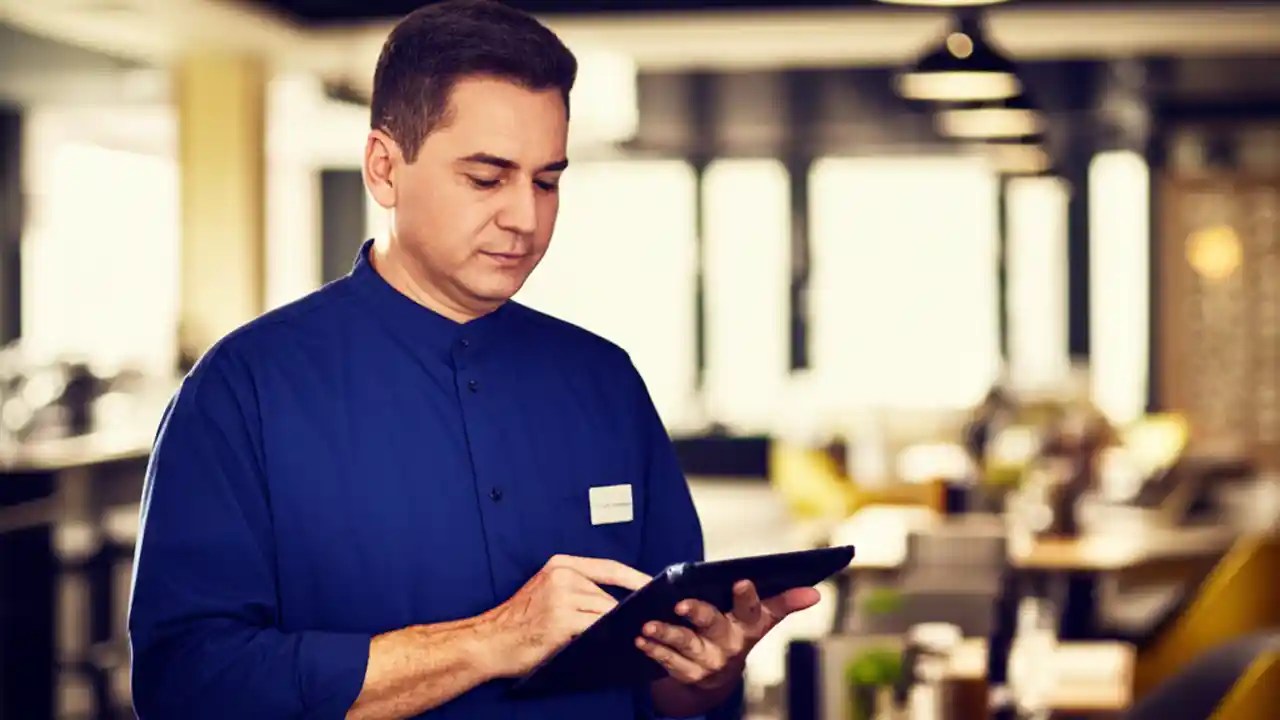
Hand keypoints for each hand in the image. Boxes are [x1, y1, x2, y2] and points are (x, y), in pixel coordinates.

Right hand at [480, 554, 649, 677]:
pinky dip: (603, 636)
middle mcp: (563, 575)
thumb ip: (579, 589)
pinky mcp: (562, 620)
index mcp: (561, 565)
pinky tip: (602, 643)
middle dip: (623, 612)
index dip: (636, 578)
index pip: (610, 567)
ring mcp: (562, 597)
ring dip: (612, 626)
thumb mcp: (548, 591)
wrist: (491, 640)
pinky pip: (595, 628)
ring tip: (614, 636)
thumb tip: (617, 601)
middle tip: (634, 624)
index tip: (654, 587)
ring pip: (605, 612)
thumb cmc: (519, 620)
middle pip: (610, 595)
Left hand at [636, 580, 819, 689]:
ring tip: (649, 625)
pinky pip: (669, 661)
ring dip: (667, 634)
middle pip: (715, 625)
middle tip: (681, 604)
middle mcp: (731, 644)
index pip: (757, 609)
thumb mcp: (760, 618)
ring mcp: (709, 661)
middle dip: (699, 613)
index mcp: (750, 626)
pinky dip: (654, 650)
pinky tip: (641, 639)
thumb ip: (782, 601)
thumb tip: (814, 593)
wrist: (718, 677)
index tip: (742, 581)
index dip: (750, 596)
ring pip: (686, 644)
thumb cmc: (738, 630)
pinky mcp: (688, 673)